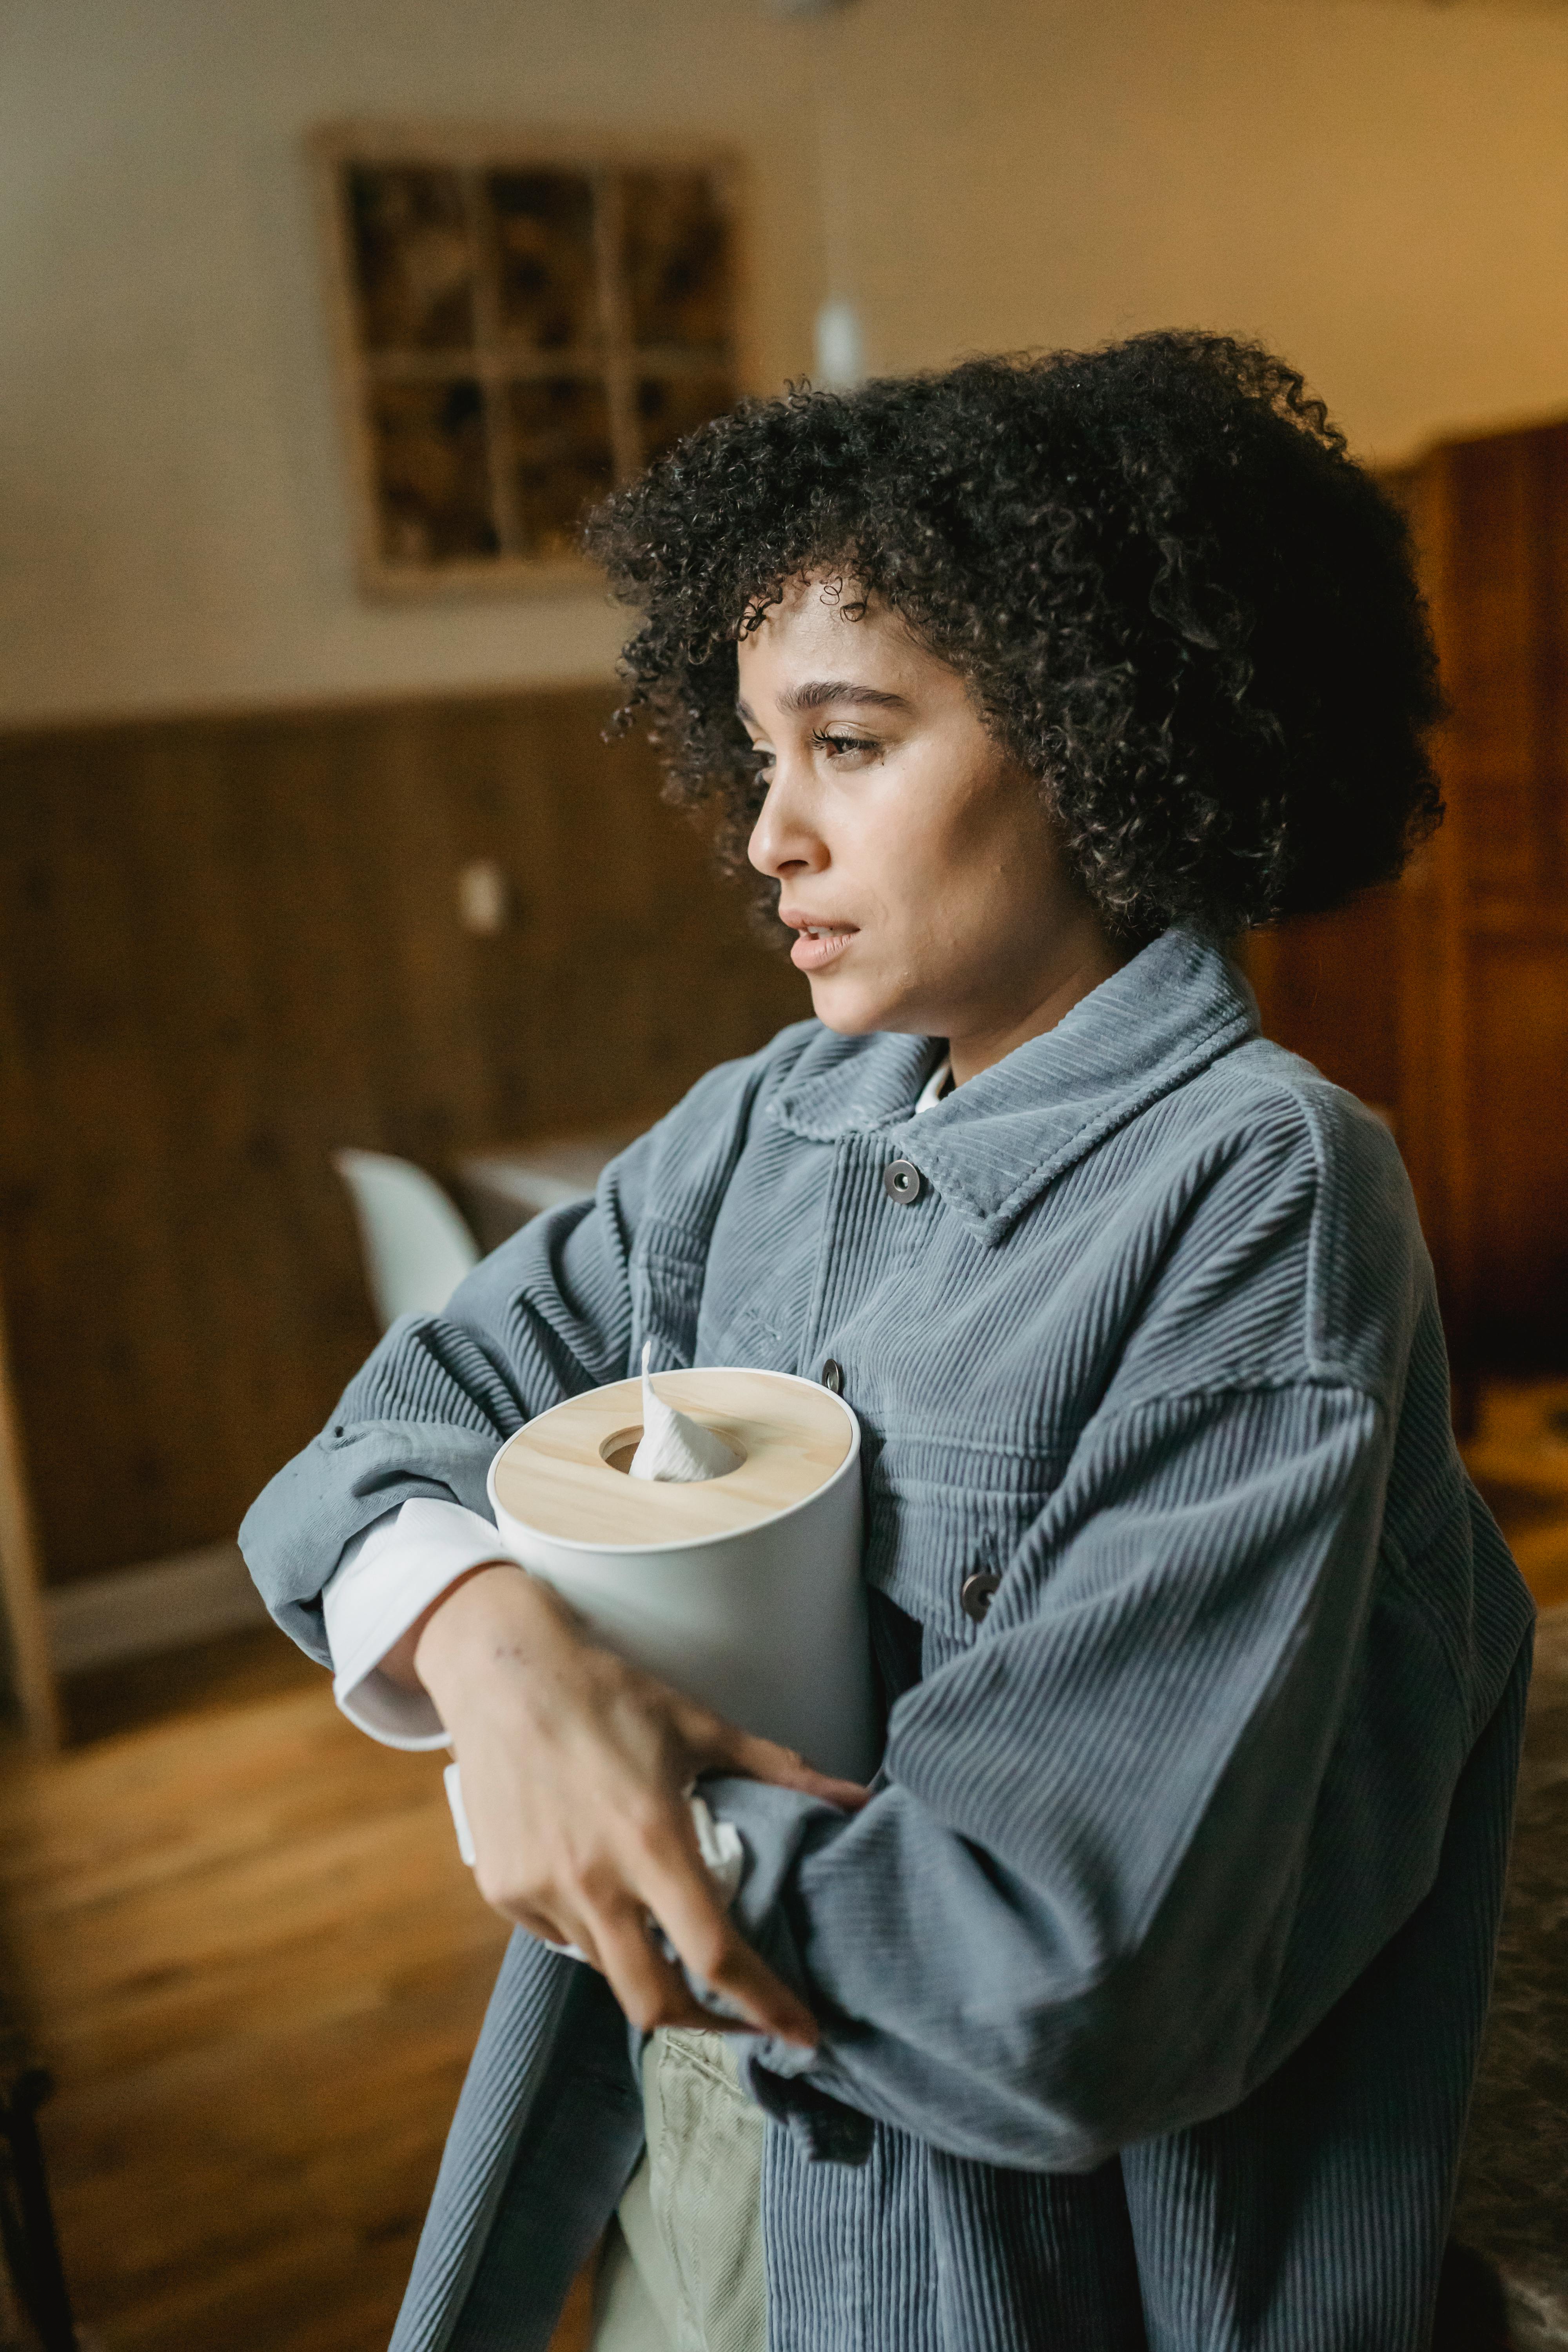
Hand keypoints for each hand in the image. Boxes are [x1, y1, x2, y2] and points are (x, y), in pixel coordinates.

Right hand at [411, 1565, 868, 2045]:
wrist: (503, 1673)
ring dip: (647, 1966)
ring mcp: (541, 1892)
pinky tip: (601, 1886)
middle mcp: (594, 1881)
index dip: (765, 2005)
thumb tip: (855, 1797)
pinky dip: (593, 1930)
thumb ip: (779, 1770)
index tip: (801, 2034)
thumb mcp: (699, 1728)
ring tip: (664, 1929)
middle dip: (705, 2025)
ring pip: (607, 1969)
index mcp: (651, 1842)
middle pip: (654, 2002)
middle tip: (737, 2015)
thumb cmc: (608, 1696)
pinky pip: (561, 1937)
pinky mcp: (503, 1891)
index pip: (717, 1955)